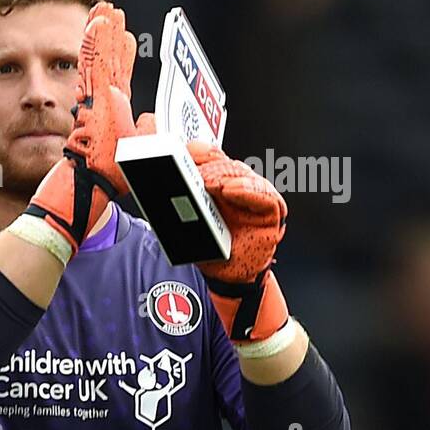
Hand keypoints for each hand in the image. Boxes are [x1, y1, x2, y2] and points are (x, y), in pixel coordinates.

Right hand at [70, 2, 154, 194]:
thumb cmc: (110, 178)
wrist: (89, 189)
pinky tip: (97, 23)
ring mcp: (95, 99)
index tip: (124, 34)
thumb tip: (152, 120)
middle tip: (110, 9)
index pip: (119, 75)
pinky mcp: (90, 99)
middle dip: (109, 35)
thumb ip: (147, 134)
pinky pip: (92, 66)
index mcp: (114, 112)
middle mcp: (104, 102)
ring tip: (105, 10)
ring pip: (98, 59)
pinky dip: (95, 43)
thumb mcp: (139, 153)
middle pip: (107, 61)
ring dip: (102, 33)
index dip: (121, 54)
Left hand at [187, 140, 289, 340]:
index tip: (182, 151)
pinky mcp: (272, 212)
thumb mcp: (187, 224)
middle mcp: (239, 186)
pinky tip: (230, 190)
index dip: (198, 151)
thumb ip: (178, 203)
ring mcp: (256, 197)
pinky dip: (248, 191)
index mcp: (218, 183)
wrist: (230, 278)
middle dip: (208, 166)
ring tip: (208, 181)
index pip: (211, 157)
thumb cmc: (211, 251)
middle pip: (226, 164)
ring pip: (243, 175)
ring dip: (224, 176)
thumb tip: (157, 184)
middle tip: (192, 171)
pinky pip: (264, 196)